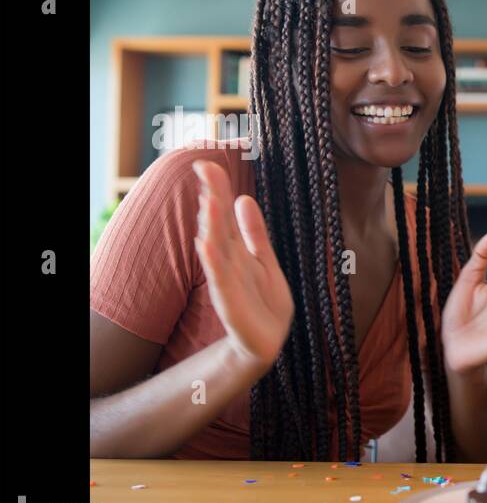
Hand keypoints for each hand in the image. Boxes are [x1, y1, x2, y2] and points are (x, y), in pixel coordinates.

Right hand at [192, 160, 293, 369]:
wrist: (266, 341)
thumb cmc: (263, 300)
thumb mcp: (263, 259)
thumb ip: (254, 232)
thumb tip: (244, 198)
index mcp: (236, 249)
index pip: (224, 213)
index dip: (218, 188)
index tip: (208, 162)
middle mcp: (227, 260)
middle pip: (218, 223)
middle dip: (213, 196)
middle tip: (205, 166)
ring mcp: (226, 279)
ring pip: (216, 247)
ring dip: (210, 224)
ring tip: (207, 200)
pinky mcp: (229, 300)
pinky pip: (220, 278)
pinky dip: (213, 261)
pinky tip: (206, 244)